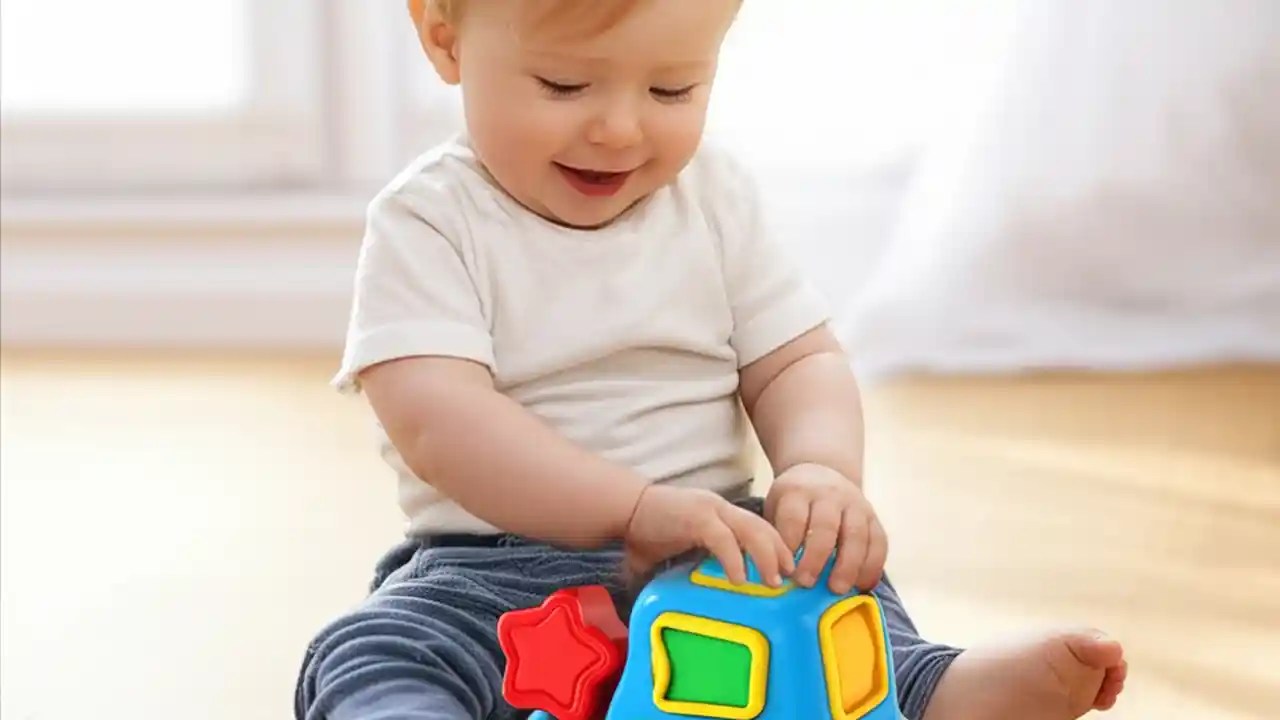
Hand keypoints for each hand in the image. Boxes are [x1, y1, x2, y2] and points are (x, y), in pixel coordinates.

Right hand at [624, 485, 794, 587]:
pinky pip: (723, 539)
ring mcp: (709, 510)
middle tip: (791, 578)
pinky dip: (734, 559)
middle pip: (762, 527)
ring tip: (773, 582)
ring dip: (766, 556)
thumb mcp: (677, 548)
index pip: (757, 526)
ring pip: (751, 530)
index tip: (784, 570)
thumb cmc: (645, 530)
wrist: (622, 508)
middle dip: (780, 552)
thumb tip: (690, 595)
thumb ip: (690, 565)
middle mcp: (719, 508)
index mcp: (718, 513)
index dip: (774, 546)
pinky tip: (740, 579)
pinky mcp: (696, 518)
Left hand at [764, 463, 886, 593]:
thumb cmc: (794, 501)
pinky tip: (862, 585)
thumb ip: (777, 536)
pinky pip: (879, 542)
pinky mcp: (874, 517)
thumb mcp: (777, 507)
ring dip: (848, 566)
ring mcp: (855, 504)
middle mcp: (829, 495)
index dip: (790, 545)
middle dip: (816, 558)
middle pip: (825, 526)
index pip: (794, 518)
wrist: (821, 473)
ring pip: (856, 535)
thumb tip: (777, 575)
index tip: (784, 571)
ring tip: (836, 589)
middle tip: (807, 583)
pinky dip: (872, 567)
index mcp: (798, 492)